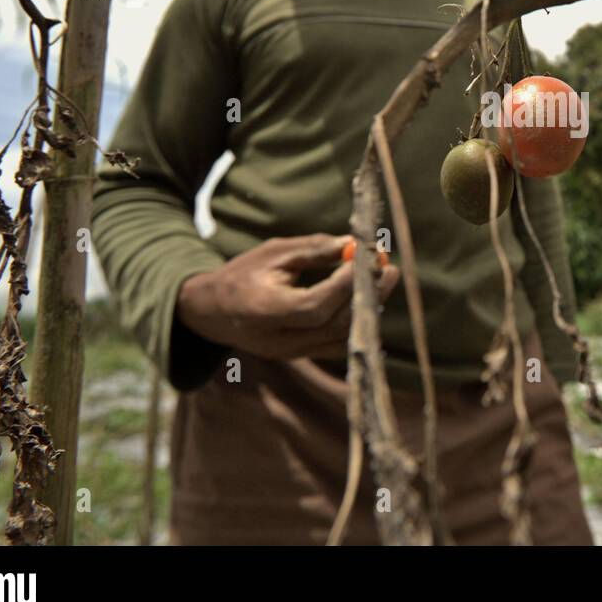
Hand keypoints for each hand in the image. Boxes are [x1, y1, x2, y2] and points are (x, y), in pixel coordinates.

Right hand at [175, 233, 399, 361]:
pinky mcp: (300, 357)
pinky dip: (357, 323)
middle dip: (366, 296)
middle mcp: (278, 340)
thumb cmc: (243, 274)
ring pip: (339, 337)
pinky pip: (336, 344)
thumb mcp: (273, 253)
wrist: (212, 312)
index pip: (313, 306)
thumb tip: (355, 244)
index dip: (344, 285)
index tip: (366, 258)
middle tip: (388, 267)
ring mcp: (290, 353)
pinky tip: (371, 300)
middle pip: (333, 326)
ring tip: (384, 278)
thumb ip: (314, 250)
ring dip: (367, 308)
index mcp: (264, 310)